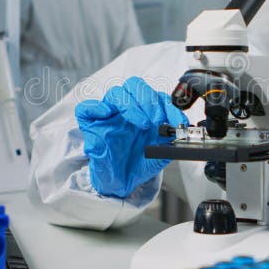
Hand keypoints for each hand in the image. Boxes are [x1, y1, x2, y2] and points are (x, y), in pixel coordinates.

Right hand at [75, 77, 187, 197]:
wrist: (122, 183)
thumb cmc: (139, 164)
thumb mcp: (161, 152)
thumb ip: (171, 139)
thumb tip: (183, 129)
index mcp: (144, 111)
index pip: (156, 96)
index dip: (169, 107)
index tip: (179, 122)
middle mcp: (126, 109)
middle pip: (134, 86)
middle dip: (149, 101)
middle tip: (157, 120)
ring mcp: (108, 115)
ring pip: (115, 93)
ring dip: (131, 105)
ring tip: (142, 124)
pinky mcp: (91, 126)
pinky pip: (86, 108)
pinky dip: (96, 107)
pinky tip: (107, 114)